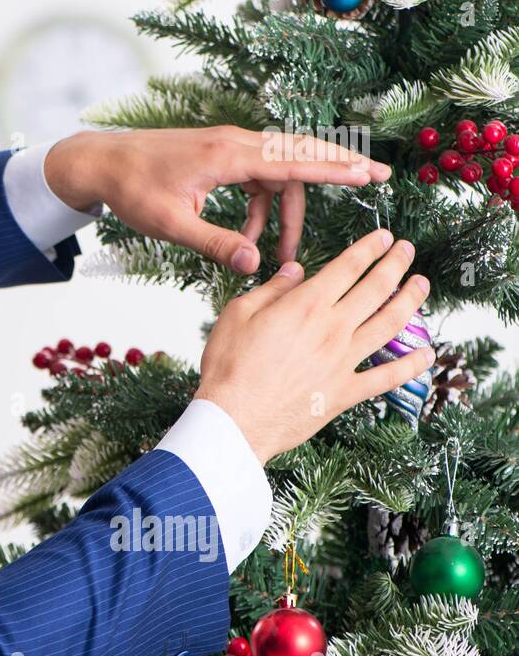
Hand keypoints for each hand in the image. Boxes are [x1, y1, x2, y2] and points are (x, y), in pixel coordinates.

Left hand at [43, 125, 391, 272]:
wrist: (101, 162)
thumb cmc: (132, 191)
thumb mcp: (171, 225)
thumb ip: (216, 244)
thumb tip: (256, 265)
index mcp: (227, 155)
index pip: (294, 159)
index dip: (336, 168)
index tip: (372, 173)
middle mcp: (234, 142)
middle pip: (299, 153)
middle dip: (336, 169)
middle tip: (376, 179)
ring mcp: (227, 146)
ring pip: (278, 171)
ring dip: (286, 211)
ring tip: (283, 255)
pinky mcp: (219, 154)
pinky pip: (257, 177)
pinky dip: (262, 206)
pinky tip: (250, 239)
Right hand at [192, 229, 433, 464]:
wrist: (233, 418)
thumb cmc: (228, 367)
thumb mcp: (237, 314)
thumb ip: (271, 290)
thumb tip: (294, 272)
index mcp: (306, 305)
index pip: (348, 267)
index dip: (370, 248)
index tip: (384, 237)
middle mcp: (332, 329)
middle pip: (376, 288)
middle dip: (396, 264)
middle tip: (408, 251)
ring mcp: (344, 361)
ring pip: (390, 324)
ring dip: (410, 301)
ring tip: (421, 285)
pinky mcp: (345, 392)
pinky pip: (388, 376)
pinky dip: (411, 365)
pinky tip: (426, 354)